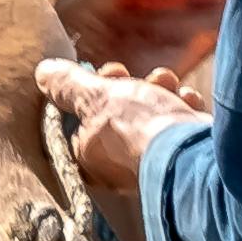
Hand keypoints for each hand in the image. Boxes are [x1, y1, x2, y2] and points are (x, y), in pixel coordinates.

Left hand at [36, 59, 197, 226]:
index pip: (83, 121)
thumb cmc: (141, 128)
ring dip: (160, 92)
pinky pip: (181, 129)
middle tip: (132, 76)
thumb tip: (43, 73)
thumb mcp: (96, 98)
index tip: (107, 75)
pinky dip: (184, 110)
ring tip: (168, 83)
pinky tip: (189, 100)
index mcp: (91, 159)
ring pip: (152, 118)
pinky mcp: (187, 158)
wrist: (199, 151)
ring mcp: (156, 164)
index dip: (94, 91)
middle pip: (119, 116)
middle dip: (130, 88)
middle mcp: (121, 167)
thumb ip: (68, 86)